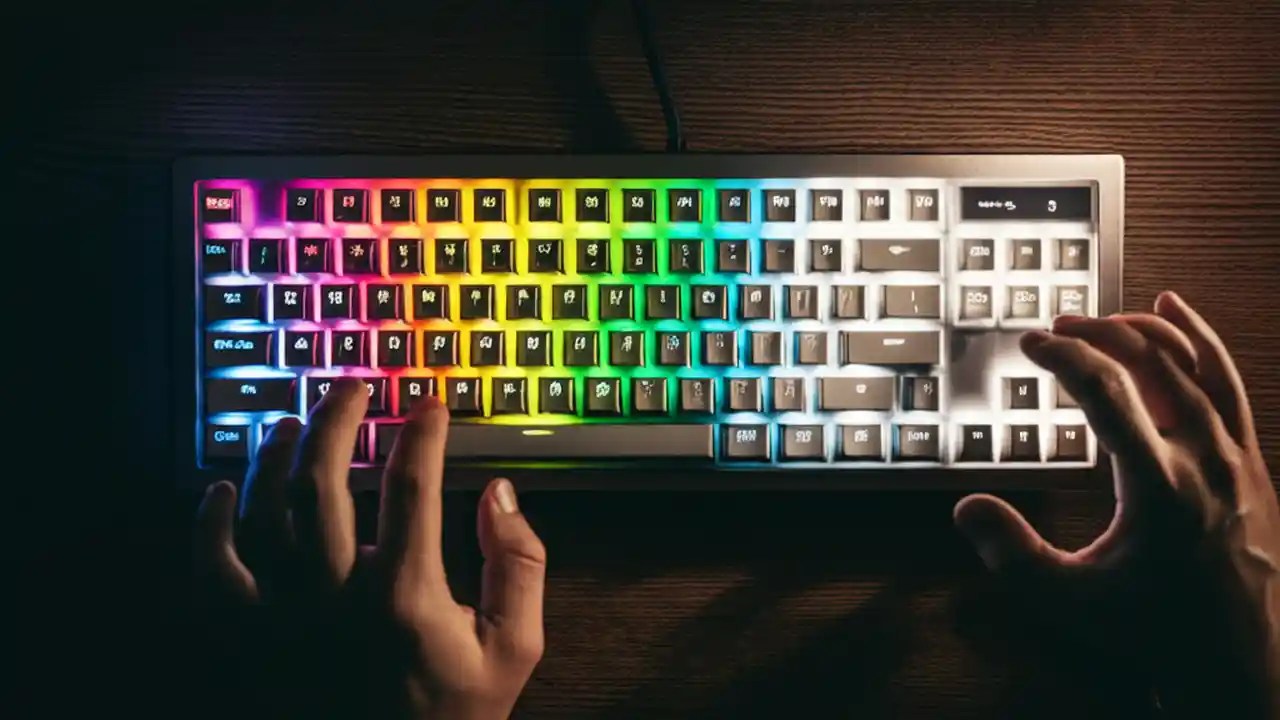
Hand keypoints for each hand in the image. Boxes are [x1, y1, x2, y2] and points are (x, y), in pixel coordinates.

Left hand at [193, 379, 545, 719]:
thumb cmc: (453, 716)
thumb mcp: (513, 648)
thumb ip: (520, 566)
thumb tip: (502, 494)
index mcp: (405, 596)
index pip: (412, 484)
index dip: (422, 432)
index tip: (430, 404)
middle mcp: (334, 598)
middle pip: (324, 480)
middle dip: (338, 419)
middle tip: (353, 388)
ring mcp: (282, 618)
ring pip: (265, 513)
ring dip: (275, 455)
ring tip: (292, 422)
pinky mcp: (247, 641)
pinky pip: (212, 573)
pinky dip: (208, 527)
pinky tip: (220, 490)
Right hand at [954, 292, 1279, 717]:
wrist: (1242, 659)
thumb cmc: (1155, 629)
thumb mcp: (1070, 598)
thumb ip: (1012, 554)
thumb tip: (967, 508)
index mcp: (1160, 487)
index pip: (1109, 393)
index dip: (1065, 358)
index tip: (1030, 344)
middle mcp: (1206, 460)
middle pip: (1154, 364)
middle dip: (1099, 334)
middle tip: (1056, 329)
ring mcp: (1236, 458)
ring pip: (1198, 364)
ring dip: (1147, 331)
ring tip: (1104, 317)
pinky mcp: (1250, 462)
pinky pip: (1228, 382)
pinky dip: (1201, 341)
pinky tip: (1177, 316)